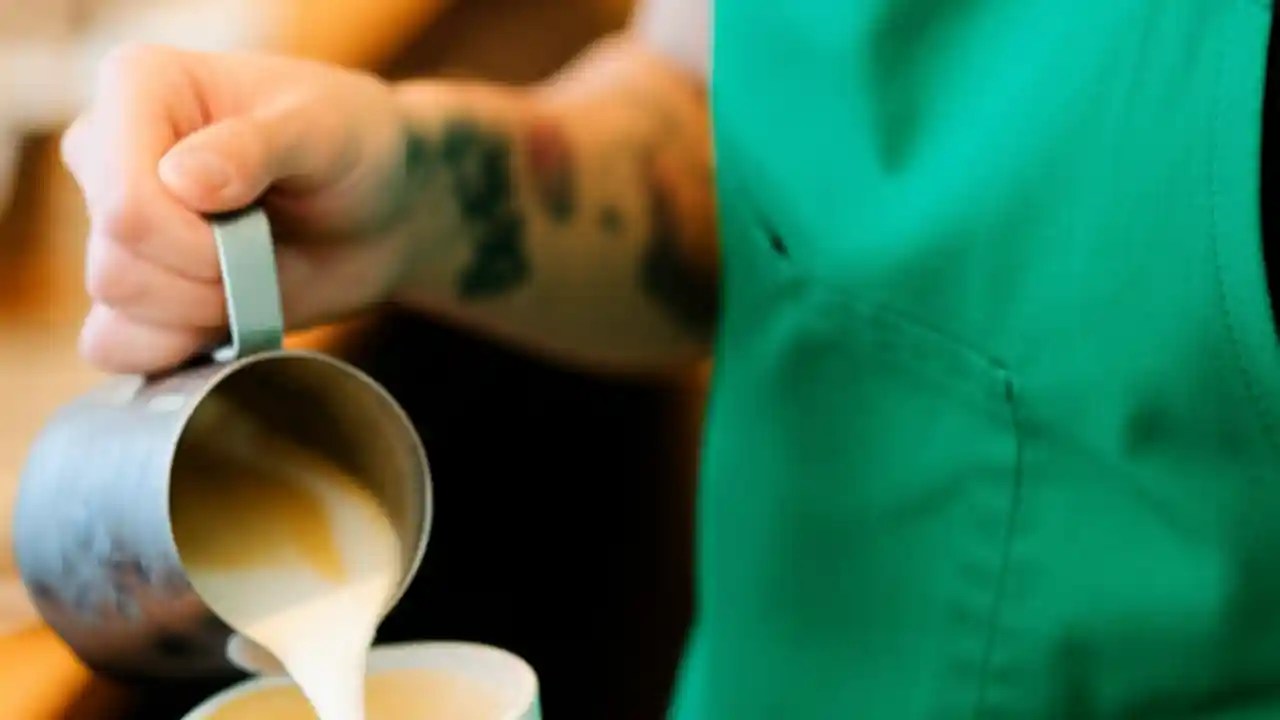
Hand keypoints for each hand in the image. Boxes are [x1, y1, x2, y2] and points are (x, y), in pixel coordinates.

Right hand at [62, 45, 413, 372]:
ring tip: (257, 273)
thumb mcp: (326, 131)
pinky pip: (112, 344)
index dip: (192, 242)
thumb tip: (182, 180)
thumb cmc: (355, 147)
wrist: (382, 210)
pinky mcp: (130, 282)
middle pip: (117, 261)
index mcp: (139, 86)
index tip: (258, 227)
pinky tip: (226, 314)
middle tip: (267, 251)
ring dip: (201, 312)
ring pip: (116, 304)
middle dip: (207, 280)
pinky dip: (176, 347)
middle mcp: (107, 149)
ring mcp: (112, 219)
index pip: (124, 200)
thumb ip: (258, 147)